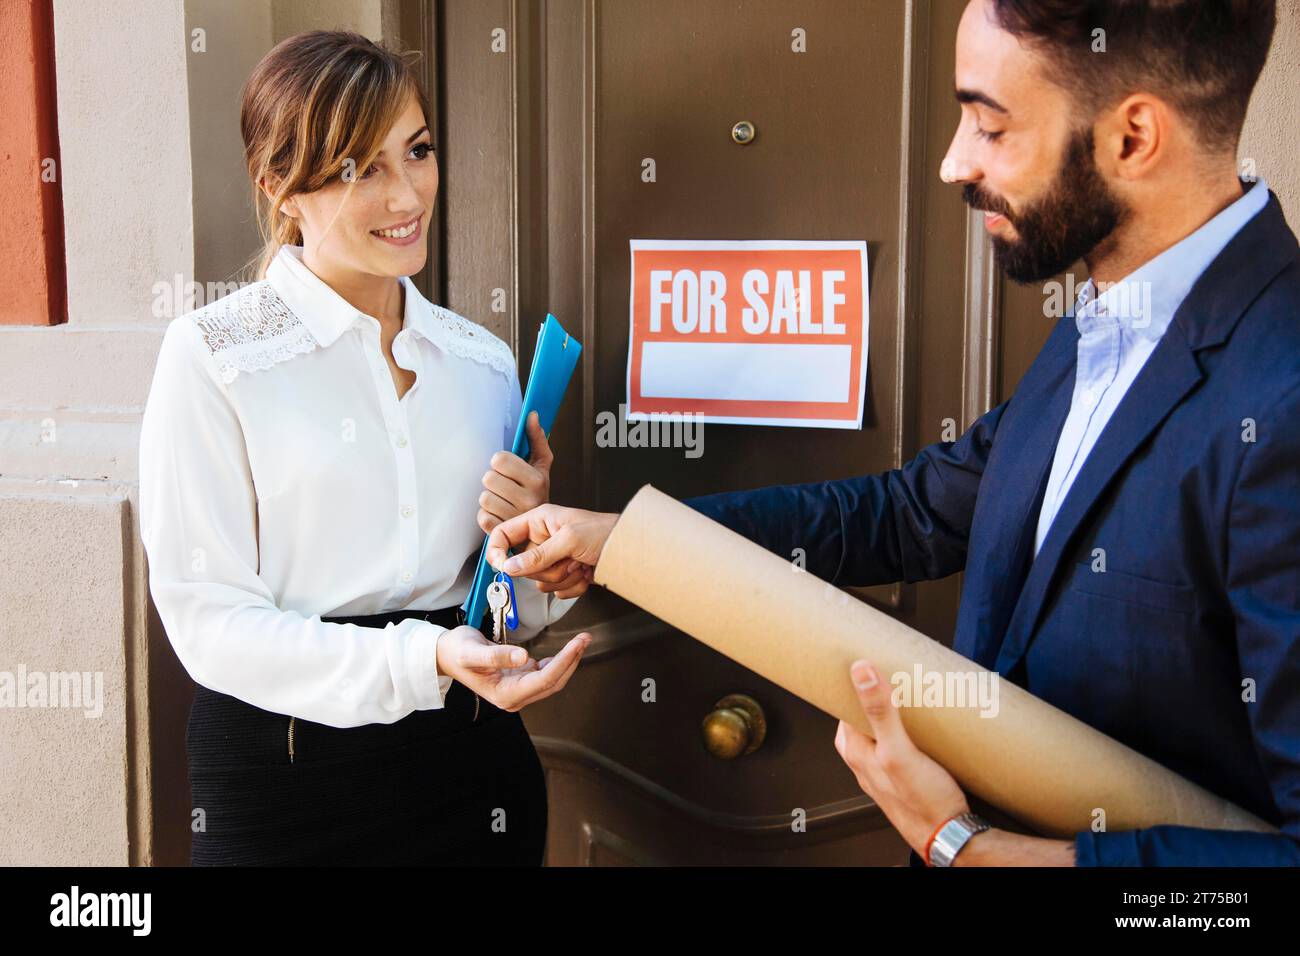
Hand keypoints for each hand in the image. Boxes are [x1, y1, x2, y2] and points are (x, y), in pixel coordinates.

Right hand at [434, 624, 590, 711]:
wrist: (445, 654)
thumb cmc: (456, 652)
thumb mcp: (472, 652)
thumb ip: (497, 656)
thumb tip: (523, 657)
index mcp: (504, 695)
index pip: (543, 680)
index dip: (563, 662)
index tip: (577, 644)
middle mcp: (514, 697)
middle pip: (552, 682)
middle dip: (571, 660)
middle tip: (585, 638)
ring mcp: (518, 690)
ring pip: (552, 679)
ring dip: (568, 661)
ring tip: (581, 641)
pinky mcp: (520, 681)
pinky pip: (546, 674)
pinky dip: (559, 662)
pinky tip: (565, 649)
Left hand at [477, 411, 552, 533]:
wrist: (543, 532)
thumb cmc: (537, 494)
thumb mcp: (541, 467)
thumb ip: (537, 439)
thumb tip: (533, 415)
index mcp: (537, 480)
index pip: (500, 459)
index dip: (500, 463)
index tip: (507, 470)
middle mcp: (530, 500)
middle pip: (488, 478)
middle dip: (493, 481)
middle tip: (505, 487)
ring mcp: (517, 518)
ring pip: (484, 498)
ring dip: (490, 499)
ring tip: (503, 501)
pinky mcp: (505, 532)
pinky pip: (482, 517)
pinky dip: (487, 516)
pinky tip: (499, 515)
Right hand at [486, 504, 617, 598]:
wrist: (631, 551)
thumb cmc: (606, 533)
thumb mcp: (569, 539)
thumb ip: (538, 555)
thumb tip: (510, 566)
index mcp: (539, 521)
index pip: (503, 534)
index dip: (498, 551)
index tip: (502, 567)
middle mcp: (544, 540)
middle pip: (523, 566)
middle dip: (547, 568)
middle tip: (567, 558)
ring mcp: (554, 558)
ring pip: (540, 582)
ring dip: (562, 578)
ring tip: (580, 563)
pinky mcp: (566, 574)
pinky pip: (556, 591)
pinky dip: (573, 587)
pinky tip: (585, 573)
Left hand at [833, 659, 969, 860]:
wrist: (949, 836)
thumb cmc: (922, 801)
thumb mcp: (898, 751)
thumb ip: (880, 712)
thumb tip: (861, 672)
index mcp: (856, 751)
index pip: (843, 707)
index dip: (850, 685)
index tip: (859, 661)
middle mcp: (864, 760)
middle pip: (861, 717)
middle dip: (872, 695)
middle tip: (886, 671)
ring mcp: (883, 769)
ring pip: (879, 731)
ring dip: (890, 712)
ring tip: (905, 692)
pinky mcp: (903, 775)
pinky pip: (896, 744)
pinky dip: (904, 729)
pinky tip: (920, 725)